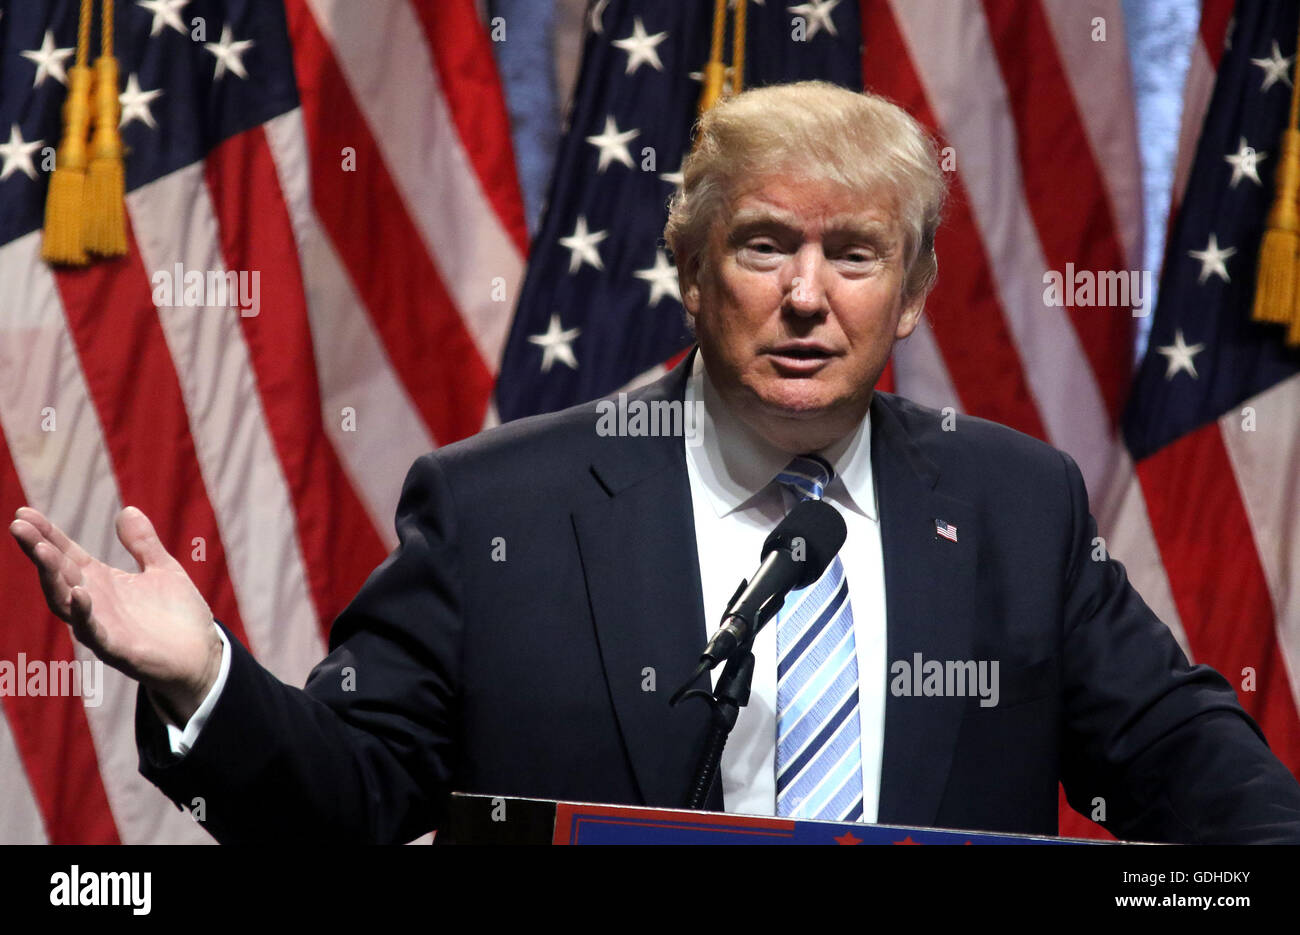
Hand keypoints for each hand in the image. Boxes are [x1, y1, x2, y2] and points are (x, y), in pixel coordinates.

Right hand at [9, 505, 222, 724]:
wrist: (201, 656)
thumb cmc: (178, 616)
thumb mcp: (164, 570)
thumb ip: (143, 544)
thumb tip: (127, 510)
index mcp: (102, 582)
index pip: (67, 554)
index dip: (47, 534)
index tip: (25, 512)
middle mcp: (94, 603)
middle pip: (58, 574)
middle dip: (39, 550)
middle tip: (19, 525)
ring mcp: (102, 627)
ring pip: (66, 602)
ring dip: (52, 577)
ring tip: (42, 550)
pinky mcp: (117, 649)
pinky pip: (94, 632)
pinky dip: (84, 614)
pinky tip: (80, 593)